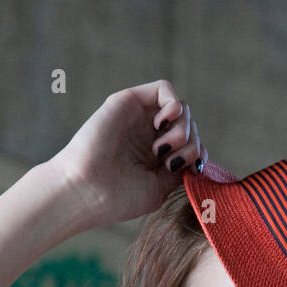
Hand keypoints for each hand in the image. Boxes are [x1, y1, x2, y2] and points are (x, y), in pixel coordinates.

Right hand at [47, 79, 207, 230]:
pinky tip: (163, 125)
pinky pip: (164, 88)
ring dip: (183, 130)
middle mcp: (148, 135)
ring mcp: (139, 118)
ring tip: (162, 150)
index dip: (198, 154)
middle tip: (170, 163)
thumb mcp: (159, 188)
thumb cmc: (117, 197)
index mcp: (155, 156)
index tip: (188, 171)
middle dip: (191, 145)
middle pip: (190, 126)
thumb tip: (199, 159)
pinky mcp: (129, 101)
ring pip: (181, 109)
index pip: (191, 144)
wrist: (86, 191)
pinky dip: (173, 105)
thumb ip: (180, 171)